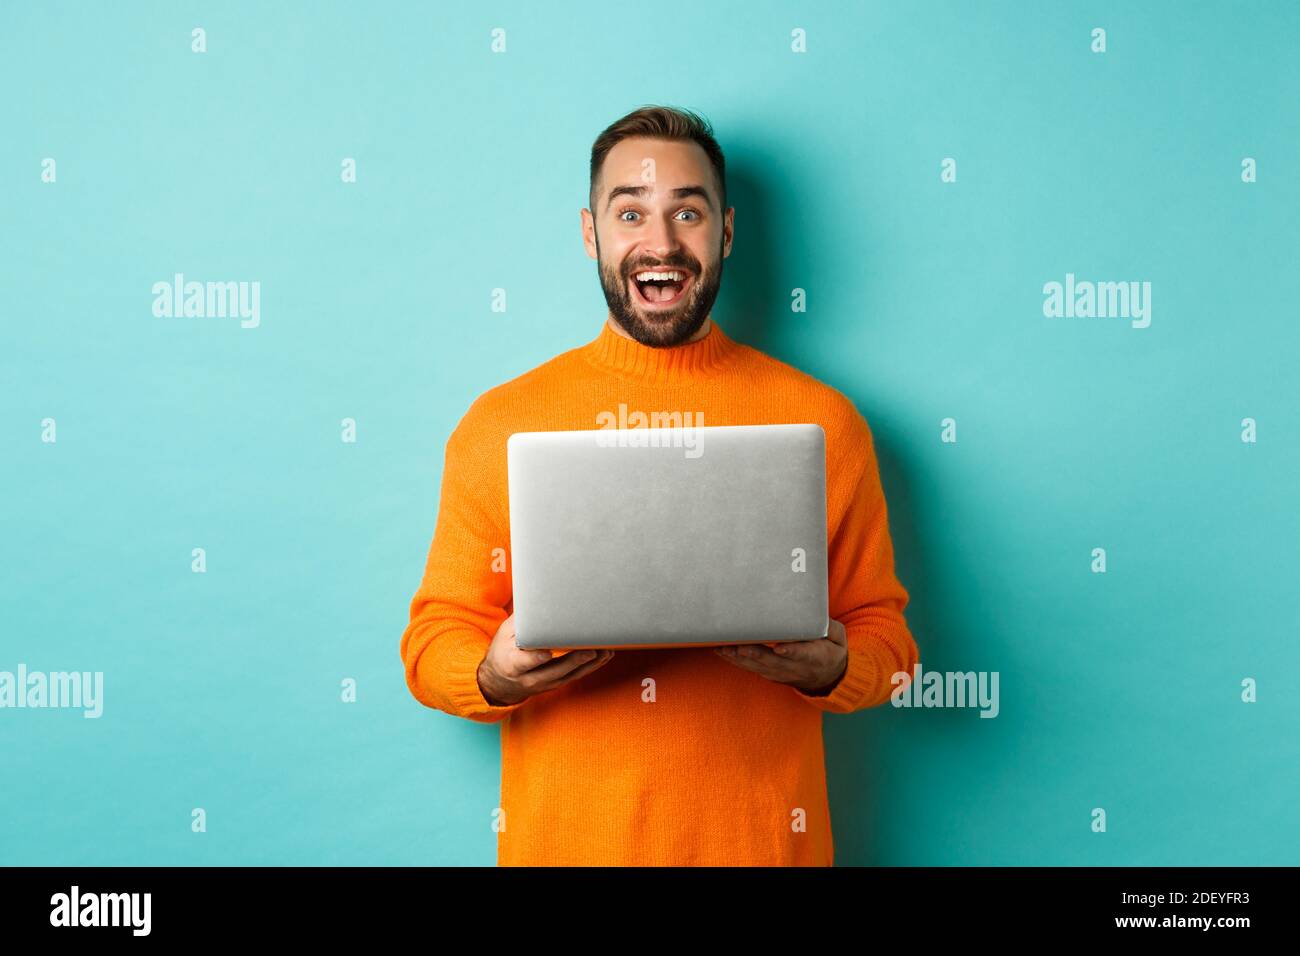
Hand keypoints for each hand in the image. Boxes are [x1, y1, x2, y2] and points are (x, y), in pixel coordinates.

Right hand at [476, 612, 613, 705]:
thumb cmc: (503, 651)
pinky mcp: (557, 684)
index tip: (546, 653)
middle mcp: (530, 678)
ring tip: (605, 649)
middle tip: (591, 648)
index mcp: (512, 664)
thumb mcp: (504, 633)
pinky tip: (605, 655)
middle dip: (574, 660)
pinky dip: (592, 666)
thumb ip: (522, 620)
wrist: (500, 682)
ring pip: (570, 675)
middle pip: (555, 670)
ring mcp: (545, 684)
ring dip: (590, 663)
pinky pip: (577, 676)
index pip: (525, 662)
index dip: (536, 658)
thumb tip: (541, 596)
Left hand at [714, 618, 847, 694]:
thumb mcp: (838, 638)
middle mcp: (796, 668)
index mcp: (816, 657)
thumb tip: (817, 611)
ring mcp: (781, 673)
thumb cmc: (831, 650)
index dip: (791, 652)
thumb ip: (829, 626)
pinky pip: (751, 668)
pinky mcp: (770, 674)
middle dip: (755, 654)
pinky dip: (736, 661)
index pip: (803, 654)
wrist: (829, 677)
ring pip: (758, 666)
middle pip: (772, 662)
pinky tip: (721, 651)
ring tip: (722, 647)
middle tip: (739, 646)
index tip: (780, 648)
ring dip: (739, 658)